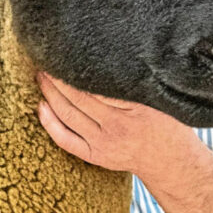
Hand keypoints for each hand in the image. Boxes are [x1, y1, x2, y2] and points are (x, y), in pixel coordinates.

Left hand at [34, 71, 195, 175]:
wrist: (170, 161)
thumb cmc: (167, 123)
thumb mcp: (159, 98)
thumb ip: (138, 82)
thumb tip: (114, 55)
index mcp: (135, 108)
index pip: (97, 84)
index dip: (78, 68)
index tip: (67, 51)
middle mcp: (117, 126)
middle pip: (78, 97)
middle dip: (58, 78)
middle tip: (46, 59)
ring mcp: (103, 143)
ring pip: (68, 115)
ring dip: (50, 94)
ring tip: (41, 76)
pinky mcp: (94, 155)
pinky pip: (65, 139)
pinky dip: (49, 123)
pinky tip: (41, 106)